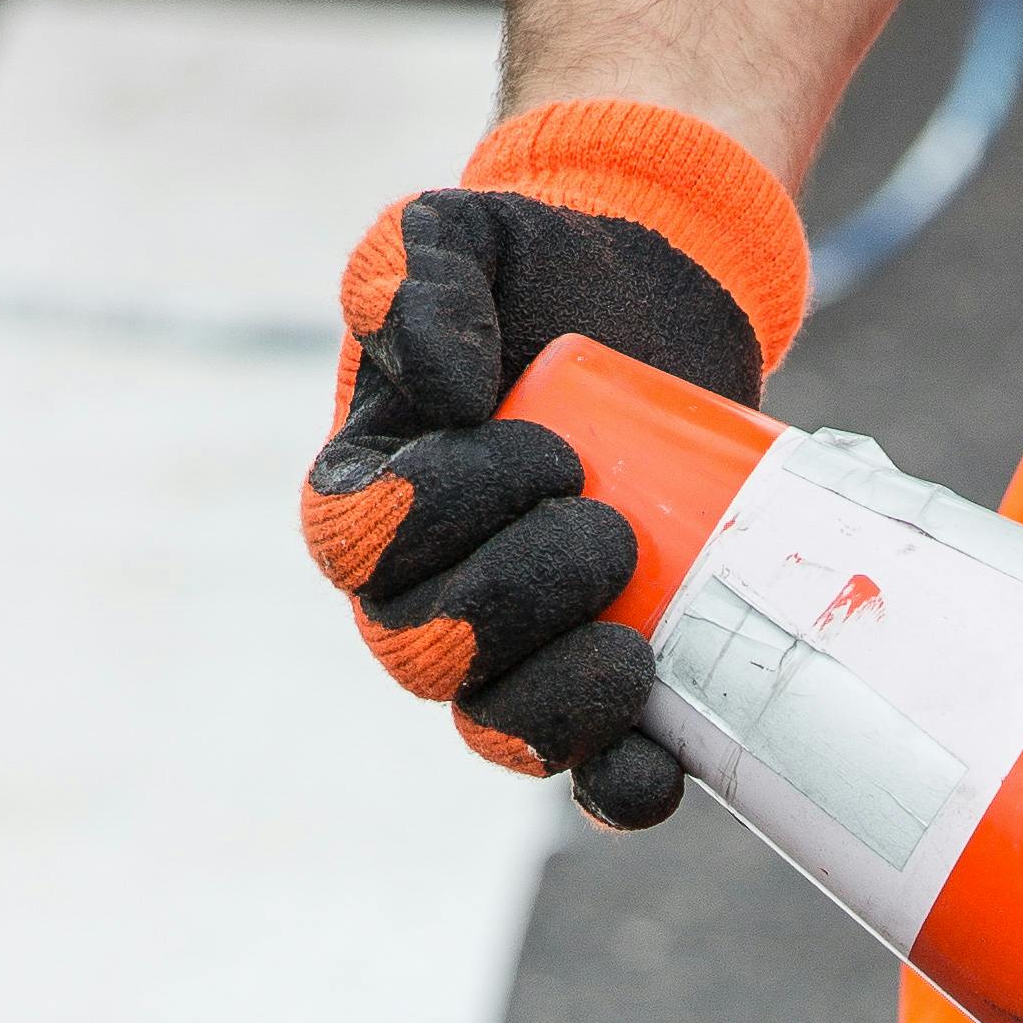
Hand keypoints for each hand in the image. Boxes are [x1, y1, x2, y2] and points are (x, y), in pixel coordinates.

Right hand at [301, 131, 785, 830]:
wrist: (648, 304)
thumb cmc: (533, 275)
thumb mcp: (458, 236)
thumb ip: (413, 278)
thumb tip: (443, 392)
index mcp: (366, 503)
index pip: (362, 548)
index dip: (447, 514)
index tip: (549, 448)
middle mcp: (419, 598)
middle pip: (430, 654)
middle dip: (519, 601)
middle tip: (613, 531)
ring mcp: (508, 656)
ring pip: (500, 727)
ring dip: (563, 703)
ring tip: (636, 641)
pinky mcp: (597, 686)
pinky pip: (588, 778)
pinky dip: (619, 786)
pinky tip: (660, 766)